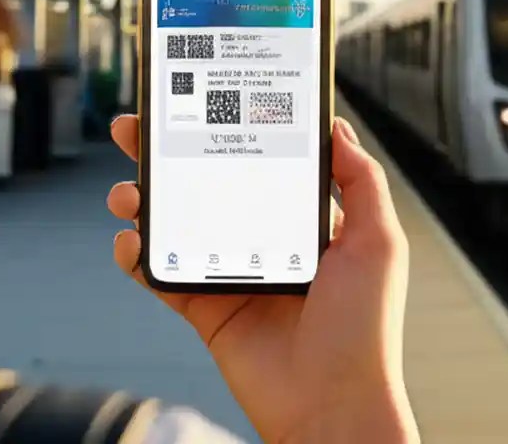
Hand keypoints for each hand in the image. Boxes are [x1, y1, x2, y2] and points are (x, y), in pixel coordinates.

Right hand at [107, 115, 418, 443]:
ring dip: (143, 199)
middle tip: (137, 129)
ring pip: (174, 223)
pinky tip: (130, 240)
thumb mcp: (378, 242)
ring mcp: (229, 272)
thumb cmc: (365, 329)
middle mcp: (263, 240)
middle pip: (206, 183)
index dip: (228, 130)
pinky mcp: (204, 309)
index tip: (202, 102)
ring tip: (128, 191)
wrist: (331, 405)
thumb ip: (362, 181)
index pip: (259, 161)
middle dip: (167, 154)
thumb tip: (337, 127)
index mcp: (303, 220)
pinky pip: (159, 275)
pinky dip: (136, 256)